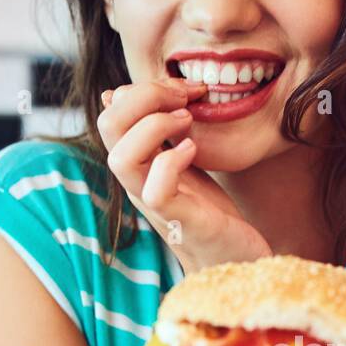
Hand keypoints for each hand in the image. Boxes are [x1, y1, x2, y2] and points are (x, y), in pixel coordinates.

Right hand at [97, 80, 272, 271]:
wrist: (237, 258)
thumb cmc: (210, 211)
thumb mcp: (184, 160)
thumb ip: (163, 132)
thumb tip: (133, 96)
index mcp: (139, 161)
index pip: (112, 112)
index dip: (144, 88)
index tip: (185, 88)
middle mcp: (138, 180)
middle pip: (108, 126)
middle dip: (144, 96)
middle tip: (185, 97)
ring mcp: (155, 202)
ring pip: (120, 159)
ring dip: (154, 126)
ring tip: (187, 120)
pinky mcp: (179, 221)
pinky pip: (155, 190)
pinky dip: (172, 162)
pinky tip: (194, 151)